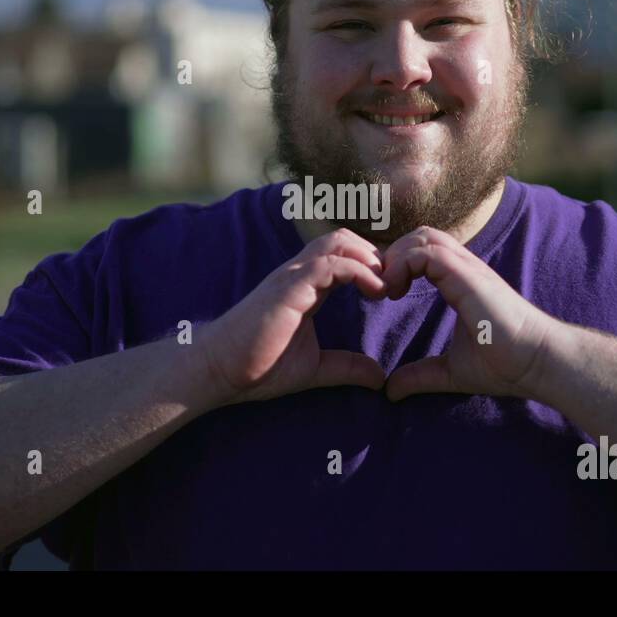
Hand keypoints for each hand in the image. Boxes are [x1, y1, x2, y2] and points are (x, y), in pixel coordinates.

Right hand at [199, 228, 388, 405]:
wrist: (220, 370)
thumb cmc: (259, 366)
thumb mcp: (314, 368)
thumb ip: (346, 367)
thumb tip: (379, 377)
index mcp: (307, 285)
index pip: (346, 255)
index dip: (375, 266)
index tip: (395, 292)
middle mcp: (300, 272)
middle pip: (346, 239)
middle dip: (377, 255)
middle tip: (396, 285)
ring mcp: (292, 275)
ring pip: (339, 242)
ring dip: (370, 258)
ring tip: (388, 286)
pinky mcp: (288, 286)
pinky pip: (328, 263)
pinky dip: (358, 270)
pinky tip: (375, 291)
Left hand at [380, 226, 554, 401]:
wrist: (536, 363)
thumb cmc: (504, 364)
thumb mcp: (450, 371)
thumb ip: (420, 375)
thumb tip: (390, 391)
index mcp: (460, 282)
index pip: (423, 251)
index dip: (398, 265)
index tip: (384, 295)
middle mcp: (464, 268)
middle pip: (420, 235)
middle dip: (393, 255)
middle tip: (380, 289)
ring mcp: (468, 269)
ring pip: (423, 236)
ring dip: (396, 257)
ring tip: (386, 289)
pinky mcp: (468, 277)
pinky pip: (428, 253)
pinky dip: (404, 264)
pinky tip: (395, 292)